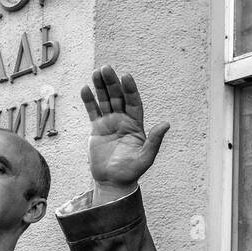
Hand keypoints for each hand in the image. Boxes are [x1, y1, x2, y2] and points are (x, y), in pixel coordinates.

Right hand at [79, 66, 169, 201]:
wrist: (113, 182)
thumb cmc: (131, 171)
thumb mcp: (146, 157)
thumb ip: (154, 140)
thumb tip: (166, 124)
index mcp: (136, 125)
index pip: (133, 102)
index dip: (130, 89)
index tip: (125, 76)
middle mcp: (123, 120)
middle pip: (117, 97)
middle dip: (112, 83)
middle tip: (106, 68)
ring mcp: (109, 123)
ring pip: (105, 100)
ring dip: (100, 86)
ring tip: (96, 72)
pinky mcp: (97, 129)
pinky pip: (93, 111)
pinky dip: (88, 100)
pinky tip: (85, 89)